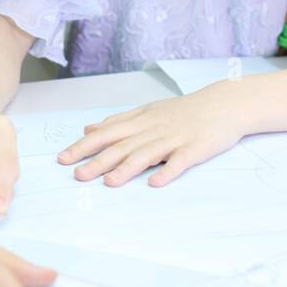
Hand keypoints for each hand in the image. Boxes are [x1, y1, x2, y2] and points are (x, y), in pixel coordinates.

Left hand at [58, 85, 244, 187]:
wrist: (223, 103)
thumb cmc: (183, 111)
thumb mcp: (148, 111)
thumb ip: (119, 122)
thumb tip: (89, 130)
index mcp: (141, 120)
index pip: (107, 133)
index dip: (84, 146)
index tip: (63, 158)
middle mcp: (153, 128)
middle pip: (122, 145)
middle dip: (98, 160)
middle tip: (77, 175)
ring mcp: (174, 138)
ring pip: (147, 153)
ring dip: (127, 168)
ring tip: (109, 182)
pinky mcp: (195, 149)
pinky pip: (179, 162)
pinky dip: (167, 172)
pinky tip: (155, 183)